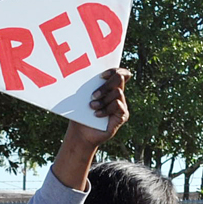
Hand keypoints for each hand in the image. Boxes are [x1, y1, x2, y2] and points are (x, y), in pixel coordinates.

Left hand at [47, 68, 131, 190]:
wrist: (81, 133)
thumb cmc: (80, 114)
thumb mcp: (83, 97)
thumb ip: (88, 86)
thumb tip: (82, 71)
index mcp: (109, 87)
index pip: (120, 72)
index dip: (113, 70)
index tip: (100, 76)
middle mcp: (117, 94)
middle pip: (121, 78)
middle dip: (106, 85)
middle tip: (93, 95)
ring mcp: (121, 105)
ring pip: (118, 92)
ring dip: (103, 99)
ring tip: (91, 107)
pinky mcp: (122, 116)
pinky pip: (118, 105)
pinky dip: (105, 109)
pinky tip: (96, 115)